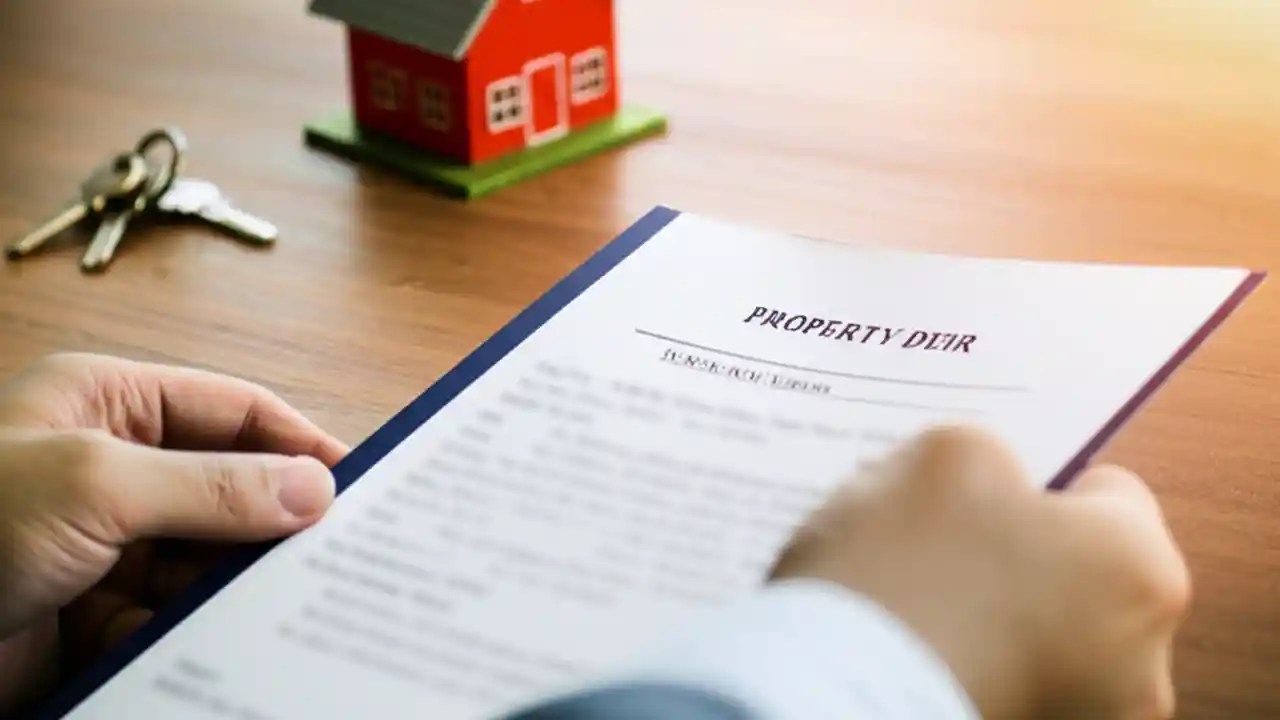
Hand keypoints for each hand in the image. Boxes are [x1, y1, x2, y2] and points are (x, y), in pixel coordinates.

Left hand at [0, 353, 347, 713]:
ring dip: (230, 583)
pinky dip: (186, 630)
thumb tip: (309, 489)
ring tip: (266, 606)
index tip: (354, 483)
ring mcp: (104, 539)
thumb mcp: (95, 489)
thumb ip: (211, 486)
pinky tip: (183, 642)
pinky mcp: (94, 605)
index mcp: (108, 405)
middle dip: (271, 522)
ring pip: (206, 555)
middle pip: (229, 485)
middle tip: (329, 553)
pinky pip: (171, 611)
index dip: (298, 442)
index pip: (233, 410)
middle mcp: (112, 465)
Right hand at [772, 426, 1189, 719]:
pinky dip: (974, 671)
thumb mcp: (945, 454)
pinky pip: (1011, 686)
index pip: (1108, 491)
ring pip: (1045, 639)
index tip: (977, 492)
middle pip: (1082, 574)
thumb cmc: (905, 570)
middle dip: (1020, 556)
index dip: (1037, 479)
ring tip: (919, 606)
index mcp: (1144, 571)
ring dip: (996, 620)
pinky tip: (916, 654)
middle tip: (940, 545)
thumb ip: (990, 454)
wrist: (834, 696)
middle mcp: (1146, 664)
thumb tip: (990, 483)